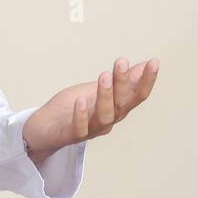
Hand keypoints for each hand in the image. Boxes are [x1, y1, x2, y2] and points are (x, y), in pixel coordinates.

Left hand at [23, 57, 158, 159]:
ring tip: (104, 75)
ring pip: (105, 117)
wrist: (44, 129)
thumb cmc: (73, 108)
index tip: (154, 62)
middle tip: (121, 62)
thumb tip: (145, 64)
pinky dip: (82, 115)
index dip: (147, 81)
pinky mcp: (71, 135)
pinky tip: (81, 100)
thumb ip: (122, 80)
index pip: (137, 96)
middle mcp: (108, 120)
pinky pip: (80, 129)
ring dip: (106, 96)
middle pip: (122, 103)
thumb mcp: (98, 88)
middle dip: (124, 83)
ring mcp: (91, 129)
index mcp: (116, 108)